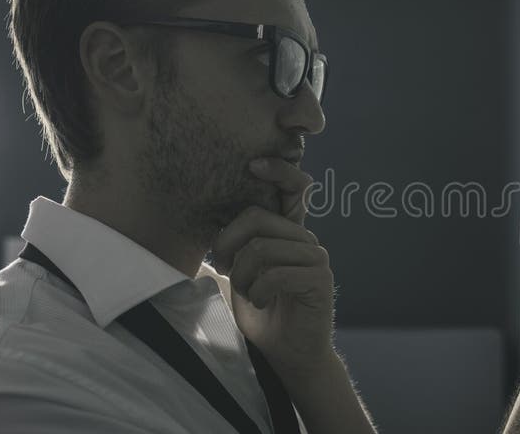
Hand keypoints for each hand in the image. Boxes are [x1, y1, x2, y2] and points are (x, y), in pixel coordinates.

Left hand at [211, 157, 333, 373]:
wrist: (288, 355)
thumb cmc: (262, 316)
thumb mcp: (238, 278)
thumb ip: (230, 252)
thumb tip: (199, 228)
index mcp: (287, 233)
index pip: (287, 190)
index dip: (277, 171)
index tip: (254, 164)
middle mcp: (304, 239)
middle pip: (256, 219)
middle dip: (228, 246)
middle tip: (227, 270)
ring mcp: (316, 258)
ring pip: (261, 248)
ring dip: (244, 276)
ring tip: (249, 293)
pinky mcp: (320, 280)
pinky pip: (276, 273)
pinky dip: (258, 291)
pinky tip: (261, 302)